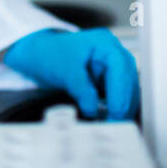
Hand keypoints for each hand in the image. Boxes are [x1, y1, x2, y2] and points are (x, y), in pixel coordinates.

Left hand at [2, 28, 139, 119]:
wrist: (38, 56)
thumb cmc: (49, 54)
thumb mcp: (64, 71)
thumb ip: (81, 89)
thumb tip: (93, 108)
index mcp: (104, 43)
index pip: (121, 67)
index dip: (121, 91)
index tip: (116, 112)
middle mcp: (111, 53)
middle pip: (128, 78)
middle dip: (124, 102)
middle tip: (118, 122)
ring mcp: (110, 66)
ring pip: (127, 88)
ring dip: (123, 106)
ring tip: (116, 124)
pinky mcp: (107, 79)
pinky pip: (118, 94)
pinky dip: (116, 107)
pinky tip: (113, 119)